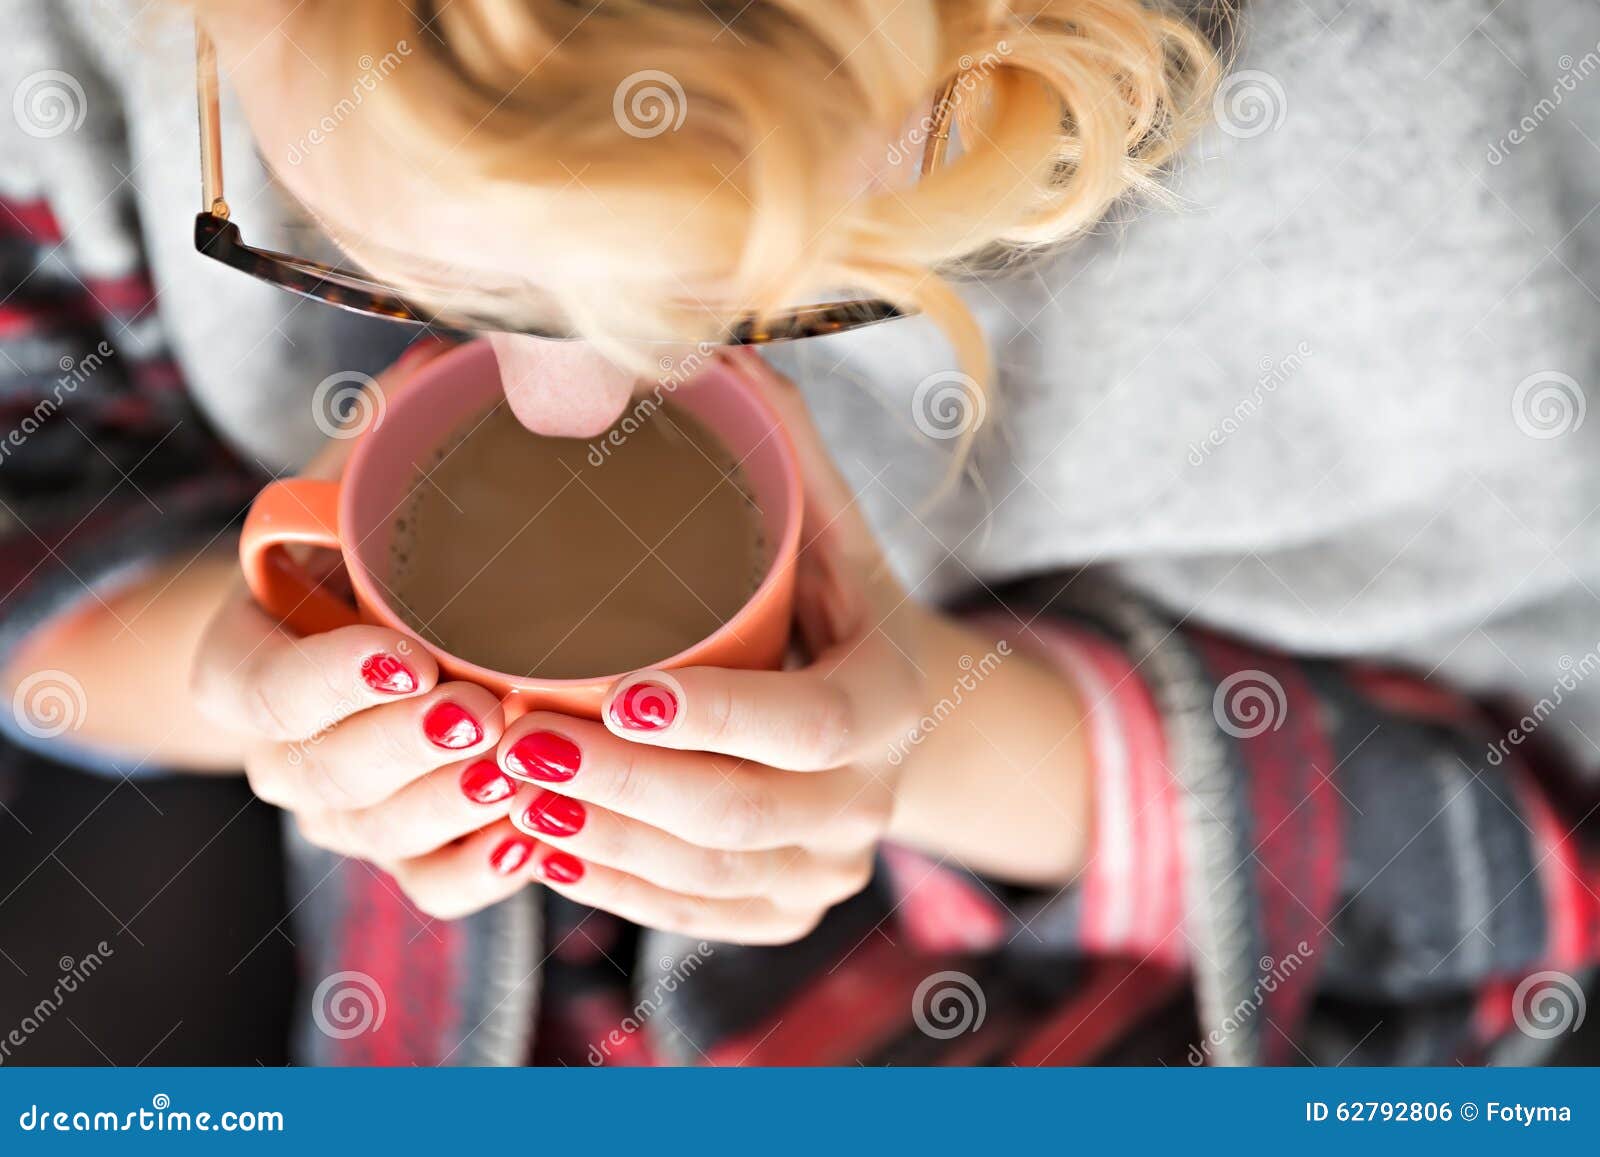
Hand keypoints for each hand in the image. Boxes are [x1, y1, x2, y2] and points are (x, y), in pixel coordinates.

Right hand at [192, 341, 545, 918]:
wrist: (363, 635)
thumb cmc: (364, 553)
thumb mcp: (357, 486)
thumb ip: (386, 435)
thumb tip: (446, 354)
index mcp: (245, 659)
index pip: (260, 691)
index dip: (326, 685)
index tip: (402, 655)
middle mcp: (286, 749)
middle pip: (320, 776)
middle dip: (404, 751)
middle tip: (483, 710)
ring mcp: (345, 811)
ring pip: (378, 837)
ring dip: (450, 808)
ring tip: (522, 765)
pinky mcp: (409, 848)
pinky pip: (435, 885)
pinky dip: (484, 870)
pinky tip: (535, 832)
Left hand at [490, 350, 929, 942]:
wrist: (883, 717)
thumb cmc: (839, 610)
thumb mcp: (831, 532)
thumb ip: (783, 451)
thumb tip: (715, 349)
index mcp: (889, 702)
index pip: (807, 725)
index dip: (714, 715)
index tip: (611, 686)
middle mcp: (871, 802)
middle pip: (738, 815)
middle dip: (620, 784)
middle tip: (518, 737)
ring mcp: (828, 870)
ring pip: (704, 878)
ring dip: (601, 841)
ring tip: (510, 788)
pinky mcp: (784, 912)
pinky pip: (694, 919)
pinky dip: (614, 887)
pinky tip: (546, 848)